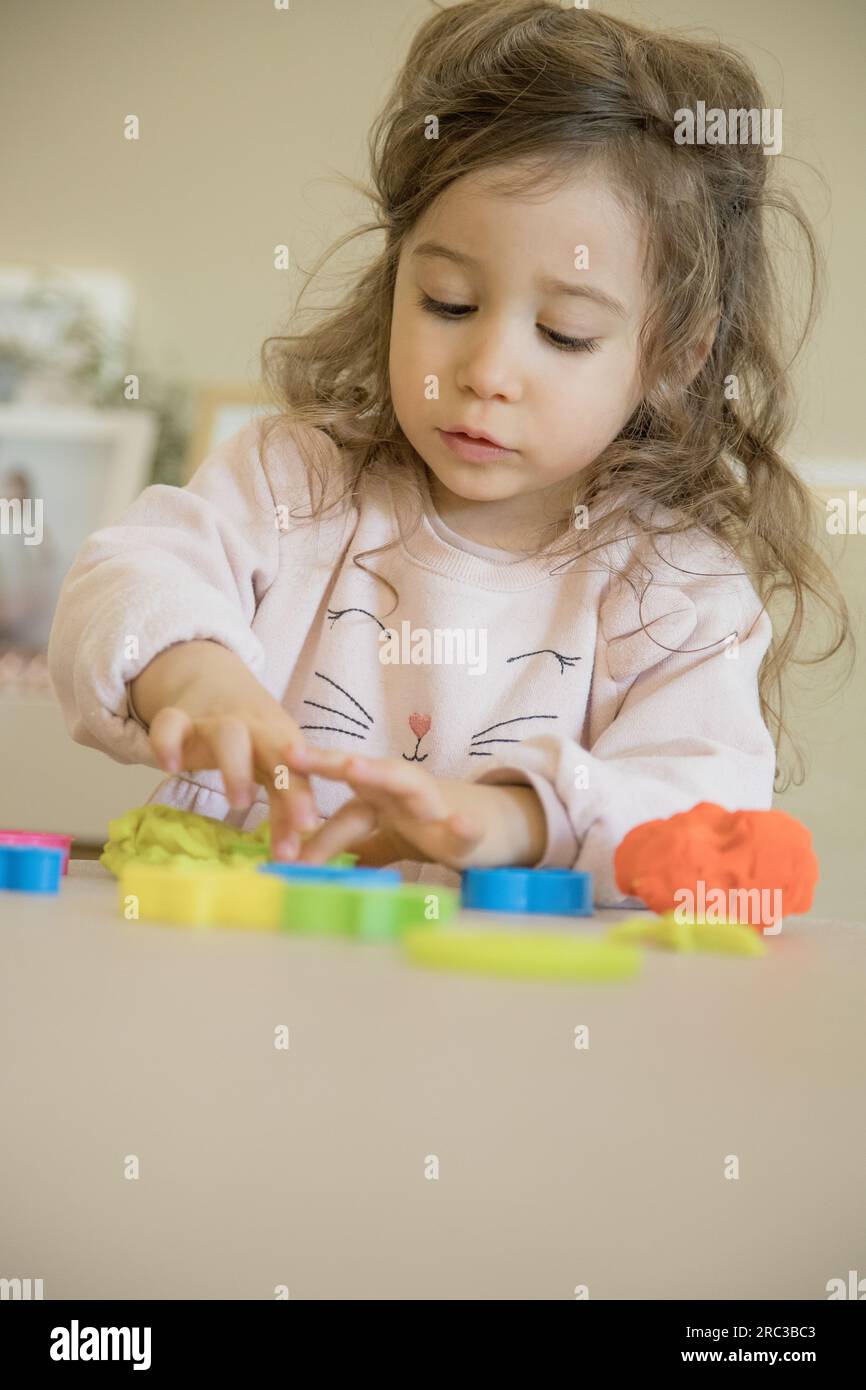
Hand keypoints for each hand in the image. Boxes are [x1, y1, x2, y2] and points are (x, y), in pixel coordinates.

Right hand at [132, 642, 319, 858]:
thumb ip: (282, 811)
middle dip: (288, 784)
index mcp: (282, 742)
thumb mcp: (272, 769)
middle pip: (276, 748)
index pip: (299, 771)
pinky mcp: (179, 720)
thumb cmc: (252, 739)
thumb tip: (292, 857)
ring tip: (239, 804)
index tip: (309, 831)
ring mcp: (215, 723)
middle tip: (297, 822)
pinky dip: (168, 742)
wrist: (214, 681)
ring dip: (237, 768)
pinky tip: (169, 768)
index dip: (304, 799)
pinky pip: (170, 723)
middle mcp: (254, 729)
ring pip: (229, 734)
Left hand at [281, 745, 491, 870]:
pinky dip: (464, 825)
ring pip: (405, 783)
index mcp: (380, 794)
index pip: (337, 798)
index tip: (272, 819)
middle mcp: (402, 790)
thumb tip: (306, 861)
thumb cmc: (433, 826)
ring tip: (353, 768)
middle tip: (291, 754)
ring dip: (379, 773)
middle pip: (361, 770)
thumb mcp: (386, 835)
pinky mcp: (468, 827)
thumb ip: (352, 844)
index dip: (308, 812)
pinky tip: (462, 825)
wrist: (494, 827)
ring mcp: (434, 804)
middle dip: (326, 761)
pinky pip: (466, 826)